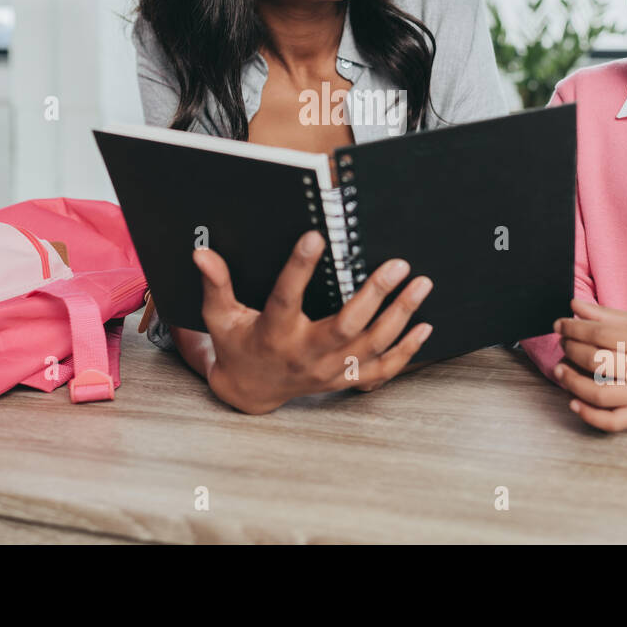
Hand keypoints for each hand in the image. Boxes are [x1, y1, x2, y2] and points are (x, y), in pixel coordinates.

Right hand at [192, 230, 433, 413]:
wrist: (252, 390)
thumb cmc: (237, 345)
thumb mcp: (220, 317)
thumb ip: (216, 285)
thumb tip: (202, 252)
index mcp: (274, 334)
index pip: (286, 297)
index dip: (299, 267)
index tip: (316, 236)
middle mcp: (306, 354)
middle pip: (347, 326)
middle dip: (375, 295)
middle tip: (398, 264)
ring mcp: (330, 371)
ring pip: (373, 345)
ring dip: (401, 315)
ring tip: (421, 284)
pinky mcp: (345, 380)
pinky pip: (382, 369)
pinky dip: (406, 350)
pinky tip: (424, 326)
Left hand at [550, 298, 626, 431]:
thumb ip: (606, 315)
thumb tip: (573, 306)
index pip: (598, 334)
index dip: (572, 329)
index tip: (559, 325)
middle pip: (595, 361)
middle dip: (570, 351)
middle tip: (563, 344)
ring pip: (600, 394)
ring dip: (572, 382)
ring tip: (561, 370)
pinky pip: (613, 422)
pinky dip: (589, 415)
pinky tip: (574, 402)